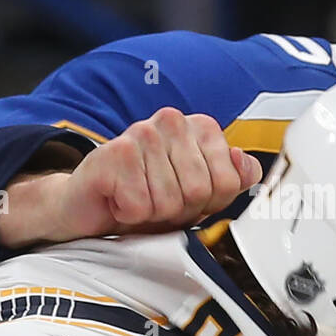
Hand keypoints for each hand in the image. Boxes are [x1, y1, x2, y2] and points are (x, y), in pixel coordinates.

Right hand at [0, 107, 261, 247]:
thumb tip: (245, 164)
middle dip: (179, 210)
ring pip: (170, 201)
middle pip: (200, 191)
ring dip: (152, 213)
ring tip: (136, 200)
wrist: (90, 208)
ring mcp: (142, 133)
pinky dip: (128, 214)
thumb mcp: (199, 195)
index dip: (207, 202)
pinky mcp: (114, 153)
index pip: (229, 180)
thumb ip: (231, 180)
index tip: (183, 196)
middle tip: (155, 201)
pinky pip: (140, 205)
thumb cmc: (146, 200)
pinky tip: (117, 200)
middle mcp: (171, 121)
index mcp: (199, 127)